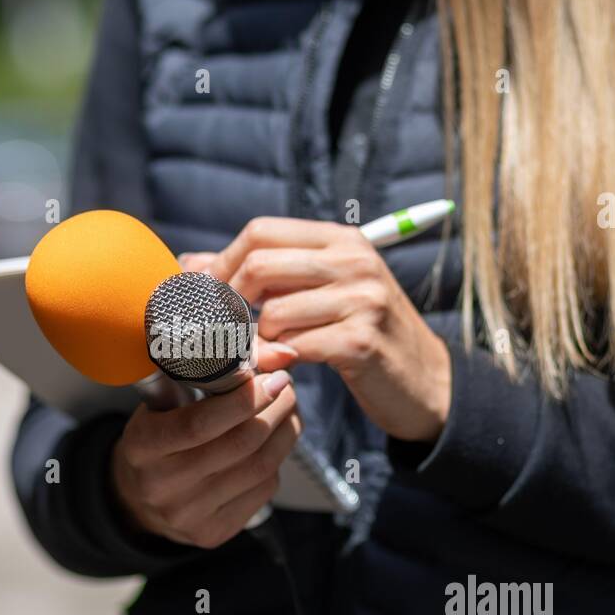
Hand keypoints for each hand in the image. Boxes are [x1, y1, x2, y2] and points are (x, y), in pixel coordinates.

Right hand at [111, 341, 301, 548]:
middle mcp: (162, 486)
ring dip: (285, 431)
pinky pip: (262, 490)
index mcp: (142, 447)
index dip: (241, 399)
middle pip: (238, 445)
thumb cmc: (158, 437)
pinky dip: (277, 460)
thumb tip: (274, 356)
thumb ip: (210, 376)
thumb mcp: (164, 403)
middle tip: (286, 386)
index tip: (268, 377)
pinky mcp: (213, 533)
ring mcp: (188, 515)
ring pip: (259, 468)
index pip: (198, 425)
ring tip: (288, 408)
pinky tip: (274, 441)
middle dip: (274, 409)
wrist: (138, 497)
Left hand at [205, 218, 451, 441]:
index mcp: (340, 240)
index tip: (204, 294)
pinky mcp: (362, 341)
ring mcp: (362, 299)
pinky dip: (280, 360)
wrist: (425, 381)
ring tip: (265, 352)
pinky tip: (287, 365)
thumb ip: (260, 276)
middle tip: (225, 329)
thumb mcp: (317, 292)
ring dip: (257, 341)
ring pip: (273, 313)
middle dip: (230, 302)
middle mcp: (354, 261)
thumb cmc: (360, 334)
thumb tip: (189, 264)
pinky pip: (296, 346)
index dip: (222, 263)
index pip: (260, 233)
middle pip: (259, 265)